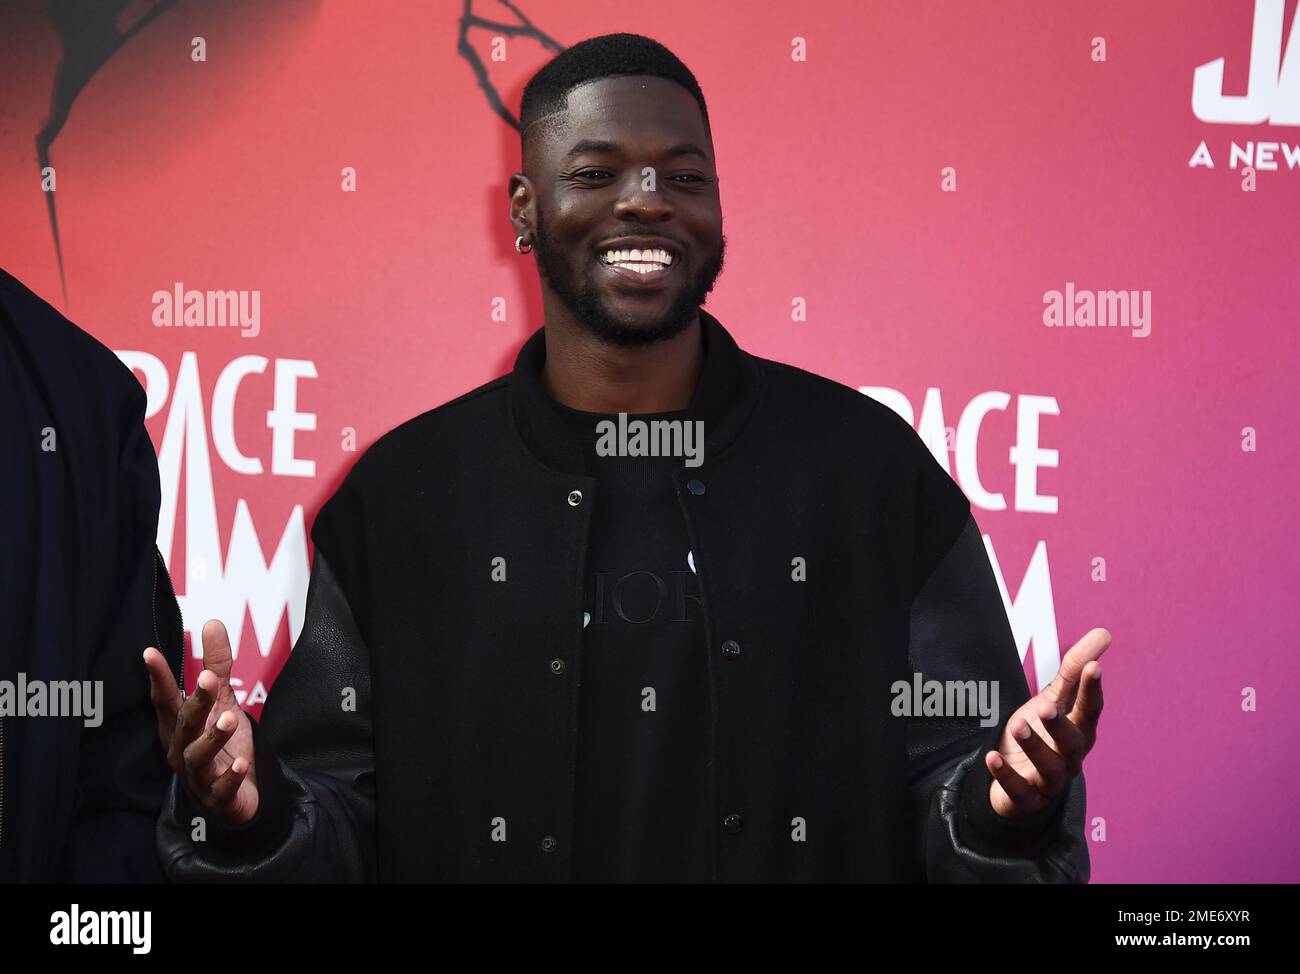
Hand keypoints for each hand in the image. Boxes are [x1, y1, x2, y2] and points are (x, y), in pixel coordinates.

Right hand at [143, 619, 258, 824]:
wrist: (233, 798)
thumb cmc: (220, 745)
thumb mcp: (221, 702)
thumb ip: (216, 666)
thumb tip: (212, 622)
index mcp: (178, 727)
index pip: (165, 699)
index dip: (159, 677)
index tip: (149, 652)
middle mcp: (181, 750)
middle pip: (184, 725)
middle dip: (195, 703)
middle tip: (208, 679)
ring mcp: (198, 776)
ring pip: (199, 756)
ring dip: (213, 737)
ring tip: (230, 718)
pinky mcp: (218, 798)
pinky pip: (221, 788)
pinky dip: (230, 777)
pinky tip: (241, 763)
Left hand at [986, 627, 1108, 817]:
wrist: (1021, 785)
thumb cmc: (1043, 736)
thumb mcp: (1055, 700)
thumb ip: (1074, 670)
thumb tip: (1103, 633)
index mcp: (1080, 731)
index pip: (1090, 710)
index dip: (1093, 690)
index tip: (1094, 667)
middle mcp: (1070, 758)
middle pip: (1072, 744)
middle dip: (1061, 726)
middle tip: (1046, 706)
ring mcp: (1048, 781)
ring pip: (1048, 768)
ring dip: (1034, 747)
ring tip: (1018, 725)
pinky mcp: (1025, 798)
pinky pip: (1018, 789)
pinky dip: (1005, 775)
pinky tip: (992, 757)